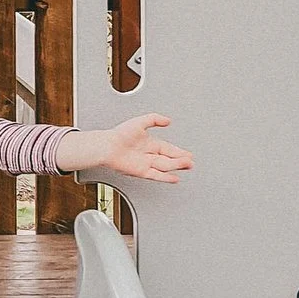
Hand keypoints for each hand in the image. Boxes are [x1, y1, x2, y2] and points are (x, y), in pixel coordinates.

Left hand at [60, 113, 193, 185]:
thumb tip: (168, 120)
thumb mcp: (140, 121)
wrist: (107, 146)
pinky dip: (165, 177)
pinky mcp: (141, 172)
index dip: (178, 151)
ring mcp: (145, 164)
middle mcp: (148, 154)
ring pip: (165, 166)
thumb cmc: (119, 134)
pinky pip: (156, 175)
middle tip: (191, 162)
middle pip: (168, 159)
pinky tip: (174, 178)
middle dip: (181, 160)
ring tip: (187, 166)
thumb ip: (155, 119)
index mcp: (149, 143)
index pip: (167, 148)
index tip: (188, 154)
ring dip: (177, 167)